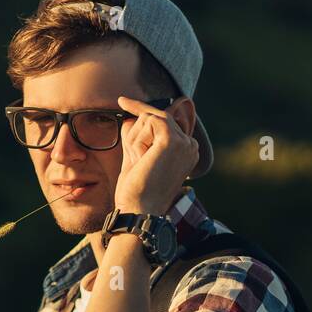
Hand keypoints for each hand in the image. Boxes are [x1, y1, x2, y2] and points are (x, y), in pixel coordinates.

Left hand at [113, 95, 198, 214]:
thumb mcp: (137, 158)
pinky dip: (136, 139)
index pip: (163, 120)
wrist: (139, 210)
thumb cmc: (136, 192)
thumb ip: (138, 137)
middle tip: (136, 161)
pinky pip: (148, 121)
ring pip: (149, 118)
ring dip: (134, 140)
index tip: (122, 101)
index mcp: (186, 150)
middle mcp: (190, 145)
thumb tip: (132, 116)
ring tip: (140, 163)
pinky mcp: (173, 140)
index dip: (141, 111)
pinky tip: (140, 158)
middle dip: (136, 134)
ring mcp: (184, 142)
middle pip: (155, 116)